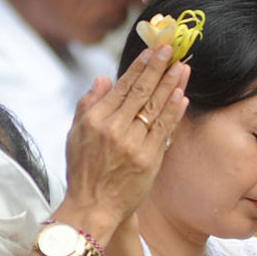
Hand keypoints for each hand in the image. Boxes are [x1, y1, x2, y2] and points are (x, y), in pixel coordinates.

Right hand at [60, 46, 189, 239]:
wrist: (93, 207)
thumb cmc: (83, 170)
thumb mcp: (74, 134)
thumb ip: (88, 104)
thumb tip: (103, 78)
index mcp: (95, 120)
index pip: (122, 86)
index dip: (139, 67)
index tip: (151, 51)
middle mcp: (114, 129)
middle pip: (141, 92)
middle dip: (158, 68)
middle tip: (171, 49)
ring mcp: (133, 144)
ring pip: (155, 108)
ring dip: (170, 85)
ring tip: (181, 67)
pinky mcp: (148, 159)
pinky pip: (164, 129)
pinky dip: (174, 112)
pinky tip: (182, 96)